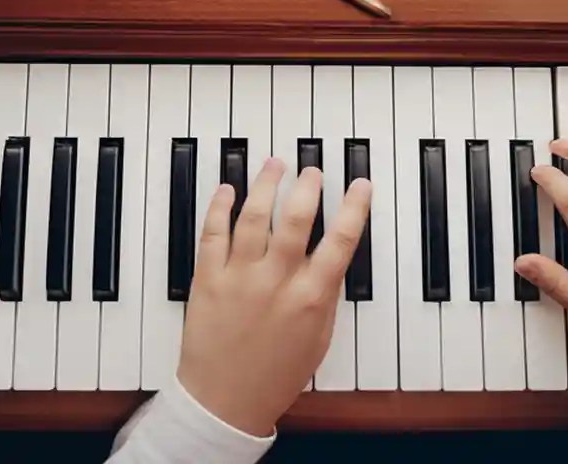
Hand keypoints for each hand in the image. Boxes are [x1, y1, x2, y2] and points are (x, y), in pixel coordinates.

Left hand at [176, 158, 371, 436]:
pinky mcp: (207, 280)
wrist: (224, 403)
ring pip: (253, 217)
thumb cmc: (273, 377)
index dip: (354, 208)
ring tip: (274, 165)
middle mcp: (276, 283)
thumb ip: (325, 298)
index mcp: (310, 299)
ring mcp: (239, 278)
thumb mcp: (318, 340)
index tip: (361, 186)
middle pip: (296, 219)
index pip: (341, 241)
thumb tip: (332, 262)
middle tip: (312, 171)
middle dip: (307, 187)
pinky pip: (212, 233)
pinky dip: (220, 207)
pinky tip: (227, 190)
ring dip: (265, 185)